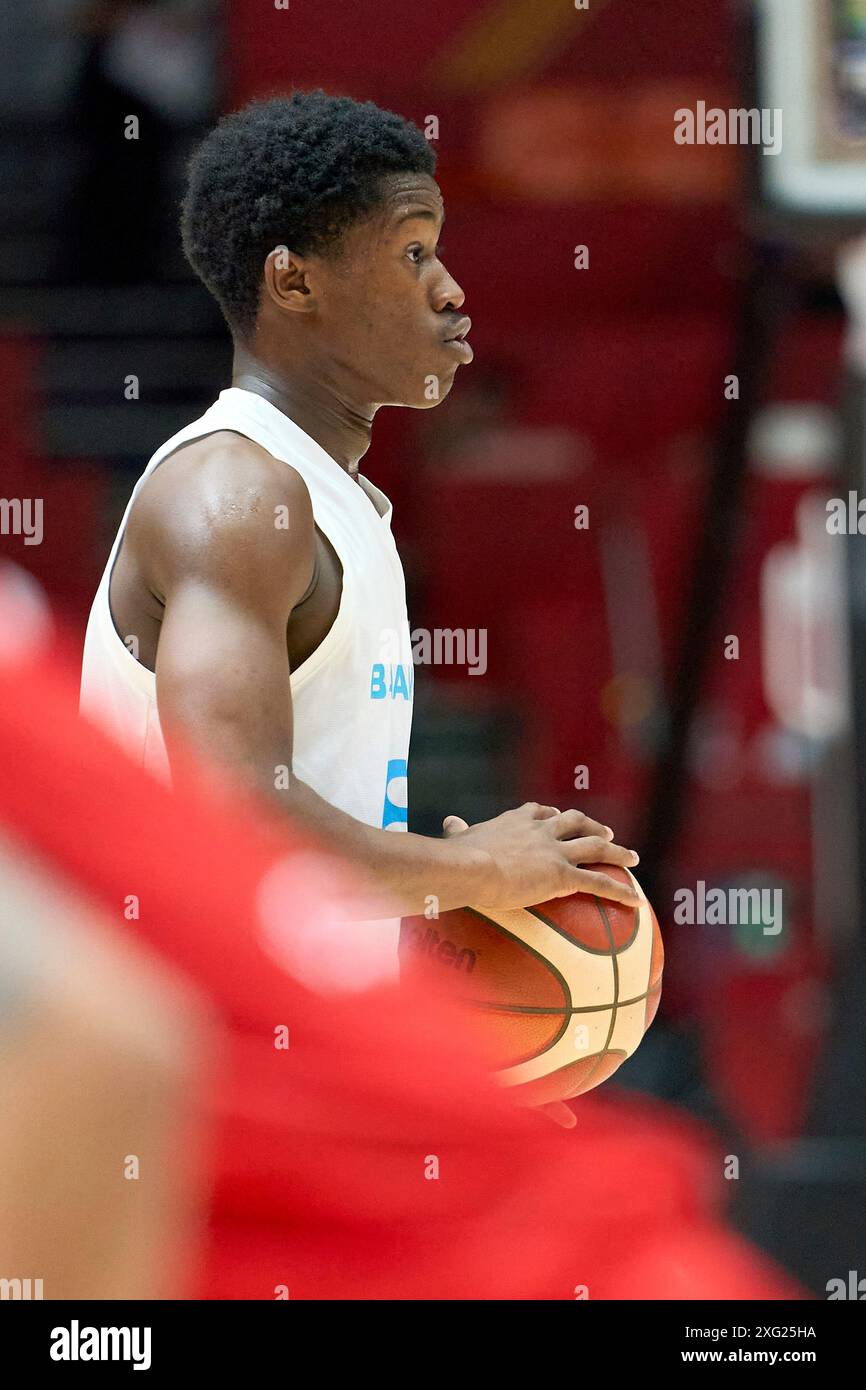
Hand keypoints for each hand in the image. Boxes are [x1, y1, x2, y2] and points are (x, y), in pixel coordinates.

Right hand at [442, 802, 639, 909]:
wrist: (470, 867)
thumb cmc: (457, 857)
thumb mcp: (458, 837)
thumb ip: (457, 831)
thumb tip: (448, 822)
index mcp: (515, 822)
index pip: (538, 812)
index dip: (550, 814)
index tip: (555, 816)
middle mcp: (540, 831)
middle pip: (573, 822)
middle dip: (591, 826)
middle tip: (605, 833)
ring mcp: (554, 851)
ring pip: (595, 846)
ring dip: (616, 851)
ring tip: (632, 858)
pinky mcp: (562, 875)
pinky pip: (598, 883)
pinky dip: (620, 890)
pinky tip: (636, 900)